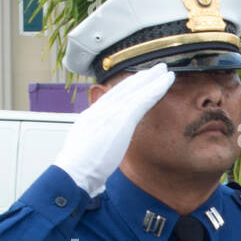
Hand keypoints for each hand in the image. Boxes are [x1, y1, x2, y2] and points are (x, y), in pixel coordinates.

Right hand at [54, 63, 175, 195]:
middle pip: (123, 88)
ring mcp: (110, 112)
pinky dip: (155, 89)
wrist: (75, 171)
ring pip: (135, 90)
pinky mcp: (121, 119)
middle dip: (140, 77)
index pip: (112, 97)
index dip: (127, 87)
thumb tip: (99, 141)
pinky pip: (142, 100)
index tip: (139, 80)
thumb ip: (95, 140)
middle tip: (155, 69)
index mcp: (91, 116)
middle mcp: (100, 110)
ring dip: (151, 79)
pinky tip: (165, 83)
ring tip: (164, 70)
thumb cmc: (80, 168)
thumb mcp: (86, 148)